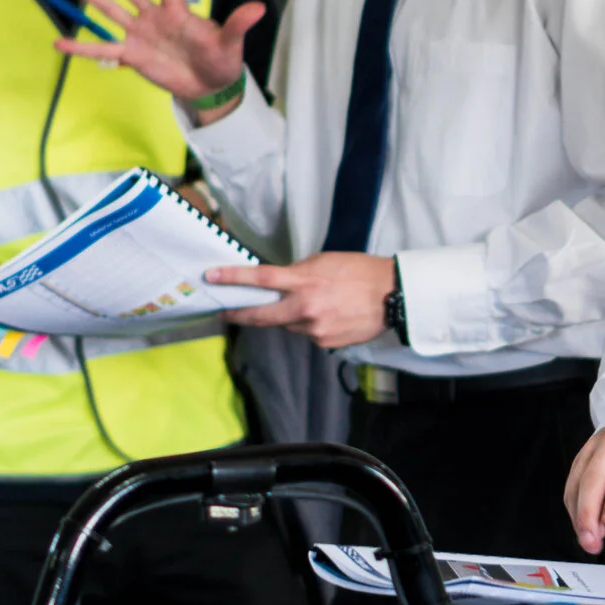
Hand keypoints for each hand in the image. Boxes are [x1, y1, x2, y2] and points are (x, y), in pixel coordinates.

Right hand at [54, 0, 264, 111]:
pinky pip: (103, 51)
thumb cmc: (221, 58)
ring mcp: (140, 34)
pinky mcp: (132, 56)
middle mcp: (154, 17)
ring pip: (110, 11)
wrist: (210, 85)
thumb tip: (260, 8)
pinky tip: (59, 42)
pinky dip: (82, 48)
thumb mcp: (231, 43)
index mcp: (178, 10)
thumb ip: (238, 24)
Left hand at [209, 255, 396, 348]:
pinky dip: (310, 324)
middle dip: (240, 313)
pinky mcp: (324, 343)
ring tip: (314, 304)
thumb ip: (299, 272)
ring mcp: (314, 330)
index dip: (233, 278)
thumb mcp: (326, 261)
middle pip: (262, 315)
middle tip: (226, 311)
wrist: (392, 296)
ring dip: (288, 316)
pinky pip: (307, 333)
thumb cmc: (361, 272)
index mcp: (305, 282)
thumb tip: (281, 281)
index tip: (212, 277)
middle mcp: (305, 309)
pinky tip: (329, 315)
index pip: (261, 279)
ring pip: (287, 324)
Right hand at [563, 413, 604, 554]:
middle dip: (588, 513)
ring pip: (578, 482)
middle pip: (593, 478)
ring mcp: (593, 447)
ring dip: (578, 514)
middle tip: (592, 540)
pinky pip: (572, 482)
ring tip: (588, 539)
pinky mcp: (583, 455)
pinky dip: (573, 506)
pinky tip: (582, 524)